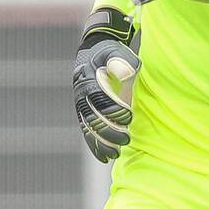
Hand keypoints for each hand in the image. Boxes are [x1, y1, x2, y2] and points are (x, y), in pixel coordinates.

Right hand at [72, 7, 140, 162]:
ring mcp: (79, 103)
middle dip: (108, 130)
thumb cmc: (111, 53)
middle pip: (91, 116)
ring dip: (101, 143)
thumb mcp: (117, 52)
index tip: (129, 118)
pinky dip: (94, 145)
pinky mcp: (82, 112)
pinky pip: (86, 131)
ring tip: (116, 154)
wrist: (94, 51)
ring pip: (87, 127)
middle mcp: (80, 92)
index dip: (113, 109)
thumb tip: (126, 74)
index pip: (99, 97)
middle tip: (126, 139)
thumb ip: (121, 62)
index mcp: (88, 77)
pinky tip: (105, 157)